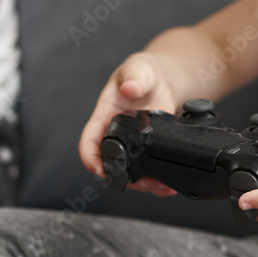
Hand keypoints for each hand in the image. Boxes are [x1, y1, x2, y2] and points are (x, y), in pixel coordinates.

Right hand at [79, 53, 180, 196]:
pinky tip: (168, 186)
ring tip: (160, 186)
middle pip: (110, 164)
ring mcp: (131, 144)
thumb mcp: (138, 70)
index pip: (89, 141)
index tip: (100, 170)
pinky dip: (157, 181)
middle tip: (142, 183)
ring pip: (129, 172)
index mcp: (104, 116)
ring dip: (143, 184)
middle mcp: (115, 134)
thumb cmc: (143, 73)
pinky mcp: (147, 150)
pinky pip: (147, 170)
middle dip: (123, 178)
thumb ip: (134, 78)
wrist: (163, 79)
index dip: (90, 158)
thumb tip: (129, 89)